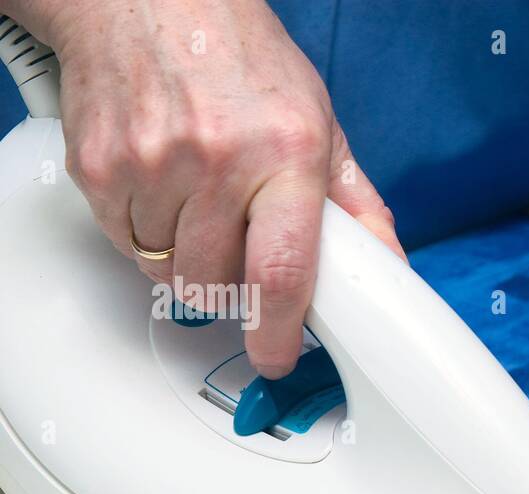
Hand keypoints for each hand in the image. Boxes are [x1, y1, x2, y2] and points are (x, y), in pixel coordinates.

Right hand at [45, 0, 403, 377]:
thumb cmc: (240, 58)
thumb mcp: (319, 125)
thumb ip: (355, 205)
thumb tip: (387, 266)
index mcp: (285, 153)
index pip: (281, 272)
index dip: (279, 333)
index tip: (277, 358)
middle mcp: (216, 160)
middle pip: (218, 285)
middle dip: (233, 288)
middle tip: (240, 249)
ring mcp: (151, 165)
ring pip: (170, 273)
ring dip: (189, 262)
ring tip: (203, 206)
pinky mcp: (99, 168)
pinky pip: (126, 244)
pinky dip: (148, 236)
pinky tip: (165, 191)